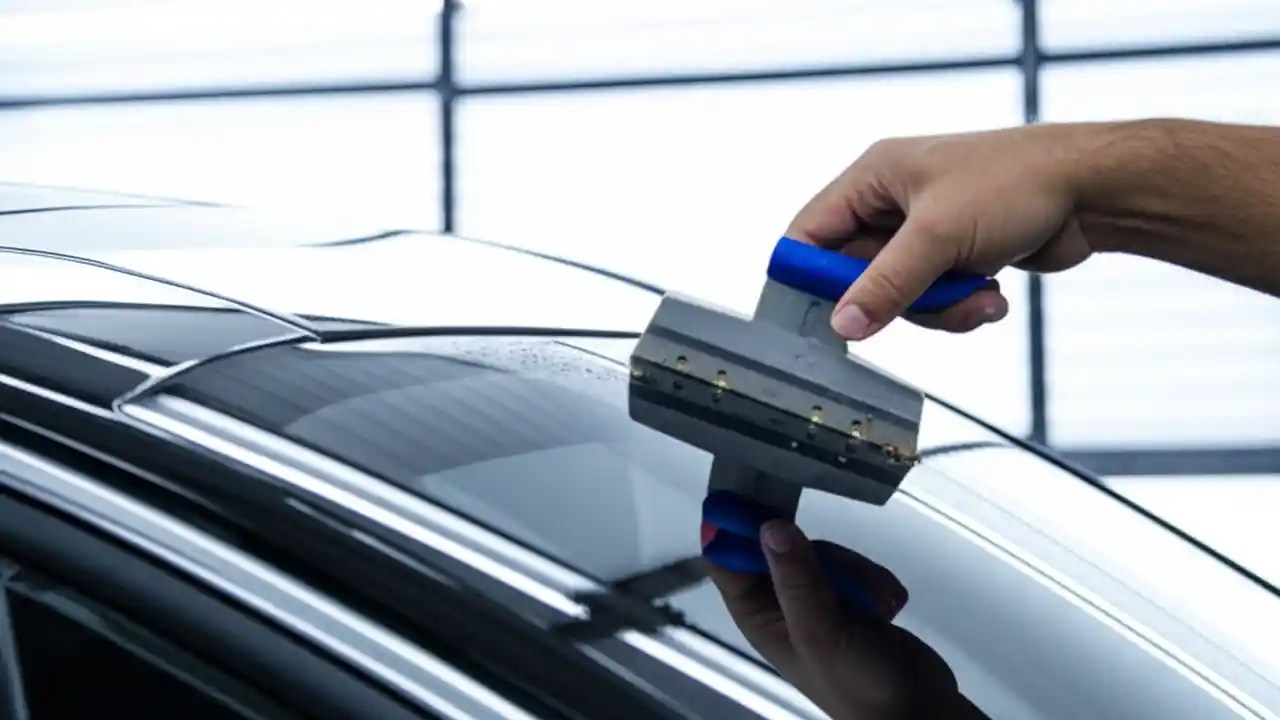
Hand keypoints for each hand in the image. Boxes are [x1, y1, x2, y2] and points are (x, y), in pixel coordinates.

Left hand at [707, 519, 985, 718]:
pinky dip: (875, 581)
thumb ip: (796, 578)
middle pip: (781, 544)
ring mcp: (817, 599)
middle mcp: (781, 603)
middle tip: (843, 574)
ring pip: (824, 553)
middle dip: (819, 554)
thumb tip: (768, 525)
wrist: (919, 711)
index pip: (724, 556)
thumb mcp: (821, 629)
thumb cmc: (859, 681)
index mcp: (757, 613)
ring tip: (876, 604)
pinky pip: (855, 566)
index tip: (750, 488)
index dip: (729, 522)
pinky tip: (888, 607)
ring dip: (856, 572)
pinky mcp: (851, 599)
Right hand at [787, 124, 1096, 339]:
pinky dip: (961, 305)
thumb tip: (843, 323)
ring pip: (899, 295)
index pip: (810, 232)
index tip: (820, 313)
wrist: (1093, 191)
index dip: (806, 275)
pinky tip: (991, 293)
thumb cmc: (1018, 182)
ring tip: (975, 294)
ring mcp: (925, 232)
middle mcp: (893, 203)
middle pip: (856, 274)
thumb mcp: (939, 236)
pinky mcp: (954, 255)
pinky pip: (934, 299)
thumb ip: (885, 285)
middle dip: (894, 299)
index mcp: (874, 178)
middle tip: (921, 302)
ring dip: (938, 307)